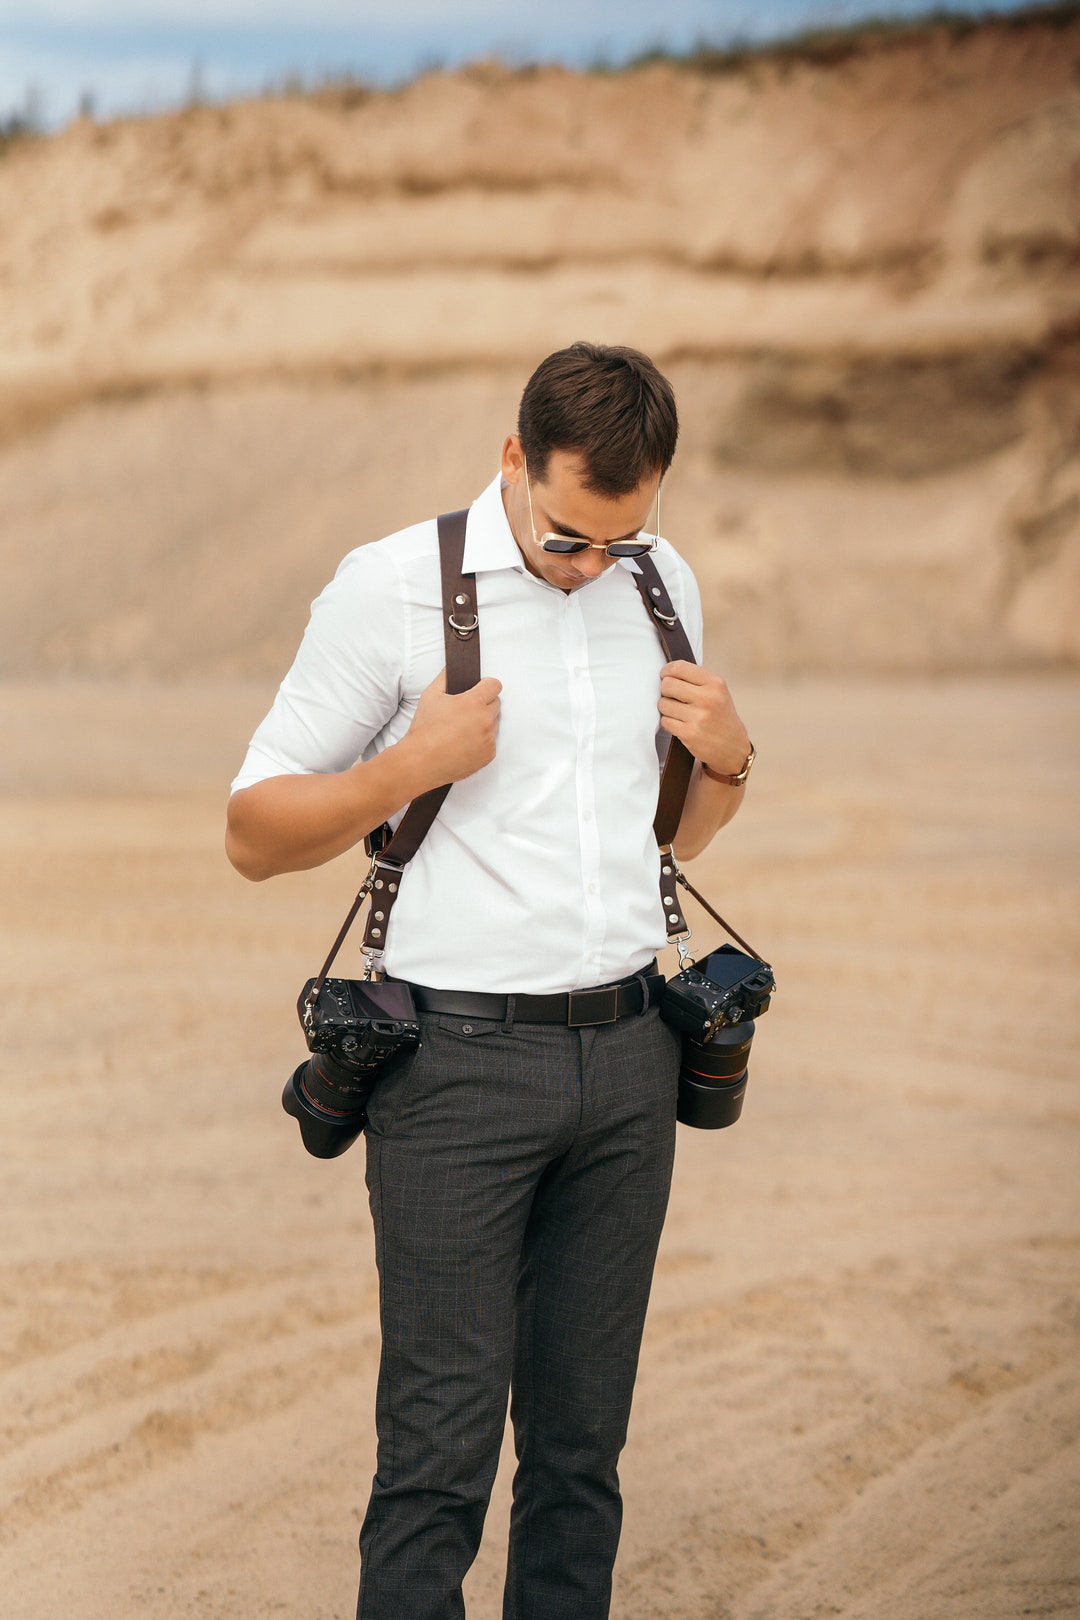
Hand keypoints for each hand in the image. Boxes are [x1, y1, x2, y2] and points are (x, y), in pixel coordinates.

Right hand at [403, 668, 501, 786]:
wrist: (421, 762)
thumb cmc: (424, 730)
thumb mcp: (430, 696)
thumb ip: (445, 677)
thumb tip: (453, 668)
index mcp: (474, 702)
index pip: (495, 685)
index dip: (486, 685)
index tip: (480, 689)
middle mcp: (485, 720)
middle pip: (496, 704)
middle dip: (483, 704)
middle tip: (465, 711)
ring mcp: (488, 739)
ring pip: (493, 724)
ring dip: (483, 723)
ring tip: (462, 729)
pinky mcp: (488, 754)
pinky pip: (490, 742)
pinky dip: (481, 741)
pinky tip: (464, 743)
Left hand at [658, 661, 749, 776]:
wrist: (733, 748)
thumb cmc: (721, 717)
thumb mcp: (718, 692)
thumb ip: (696, 680)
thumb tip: (667, 672)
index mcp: (715, 683)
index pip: (679, 667)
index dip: (667, 671)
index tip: (665, 675)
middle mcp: (707, 698)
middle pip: (667, 685)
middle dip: (665, 690)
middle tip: (672, 696)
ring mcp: (698, 717)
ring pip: (663, 704)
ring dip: (666, 708)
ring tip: (679, 712)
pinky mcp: (689, 733)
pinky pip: (665, 721)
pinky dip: (669, 722)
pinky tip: (680, 723)